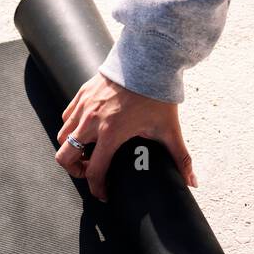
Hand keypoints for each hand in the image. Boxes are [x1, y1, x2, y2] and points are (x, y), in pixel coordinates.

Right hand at [55, 72, 196, 202]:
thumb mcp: (169, 129)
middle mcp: (91, 121)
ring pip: (62, 136)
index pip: (94, 171)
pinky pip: (66, 117)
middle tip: (89, 171)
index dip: (97, 188)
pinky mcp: (81, 94)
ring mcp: (83, 107)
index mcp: (111, 133)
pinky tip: (86, 129)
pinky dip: (71, 128)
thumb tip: (192, 181)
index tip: (103, 193)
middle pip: (65, 156)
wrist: (149, 60)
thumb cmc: (157, 94)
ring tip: (86, 151)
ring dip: (70, 148)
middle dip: (75, 170)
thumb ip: (181, 158)